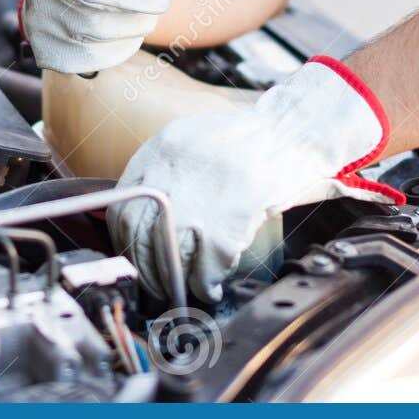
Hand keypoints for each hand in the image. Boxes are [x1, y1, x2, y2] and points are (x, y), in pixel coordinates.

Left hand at [107, 56, 404, 302]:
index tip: (136, 252)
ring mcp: (198, 199)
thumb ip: (171, 169)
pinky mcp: (227, 221)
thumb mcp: (196, 138)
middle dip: (147, 267)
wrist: (295, 130)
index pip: (123, 204)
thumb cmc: (254, 137)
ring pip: (168, 256)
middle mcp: (171, 173)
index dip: (126, 238)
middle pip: (139, 235)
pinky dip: (206, 283)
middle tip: (157, 282)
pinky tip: (213, 285)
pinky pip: (206, 267)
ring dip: (174, 281)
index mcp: (161, 149)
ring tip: (185, 288)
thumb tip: (155, 213)